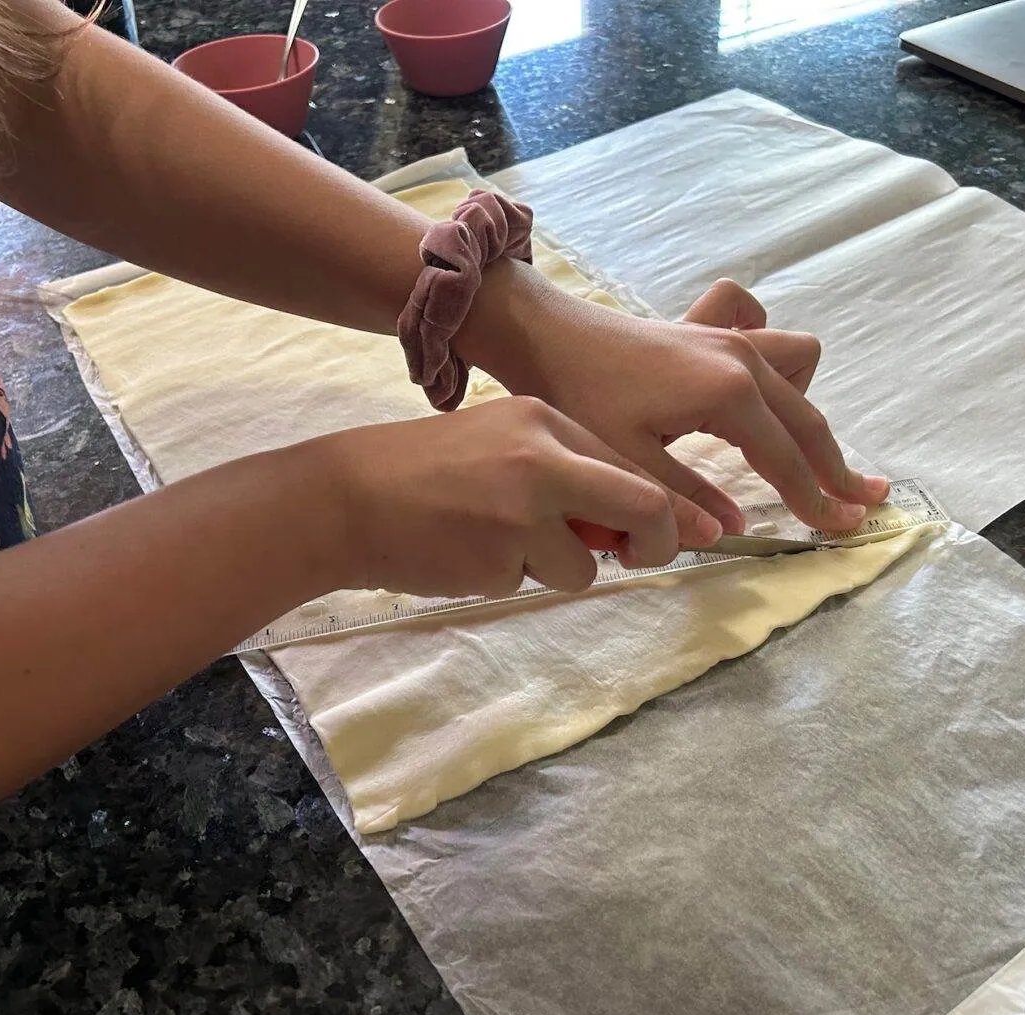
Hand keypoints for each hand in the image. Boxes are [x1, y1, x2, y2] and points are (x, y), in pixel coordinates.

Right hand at [312, 397, 723, 597]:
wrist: (348, 497)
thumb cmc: (426, 473)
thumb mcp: (501, 443)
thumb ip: (564, 472)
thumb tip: (623, 526)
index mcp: (545, 420)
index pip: (630, 466)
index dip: (661, 508)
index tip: (676, 533)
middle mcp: (543, 460)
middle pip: (643, 508)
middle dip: (658, 542)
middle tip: (644, 557)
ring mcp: (522, 512)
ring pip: (587, 565)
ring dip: (559, 569)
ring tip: (500, 546)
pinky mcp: (499, 558)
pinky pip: (533, 583)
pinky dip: (510, 578)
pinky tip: (468, 554)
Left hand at [458, 267, 888, 533]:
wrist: (549, 337)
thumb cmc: (582, 398)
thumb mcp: (628, 462)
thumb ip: (683, 500)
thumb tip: (730, 531)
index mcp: (729, 394)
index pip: (788, 461)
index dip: (817, 501)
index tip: (844, 529)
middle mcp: (743, 359)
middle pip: (808, 421)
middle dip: (833, 467)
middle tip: (858, 505)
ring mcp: (732, 336)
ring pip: (800, 373)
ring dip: (806, 413)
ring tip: (802, 457)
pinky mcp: (714, 328)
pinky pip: (769, 340)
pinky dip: (775, 367)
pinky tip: (756, 396)